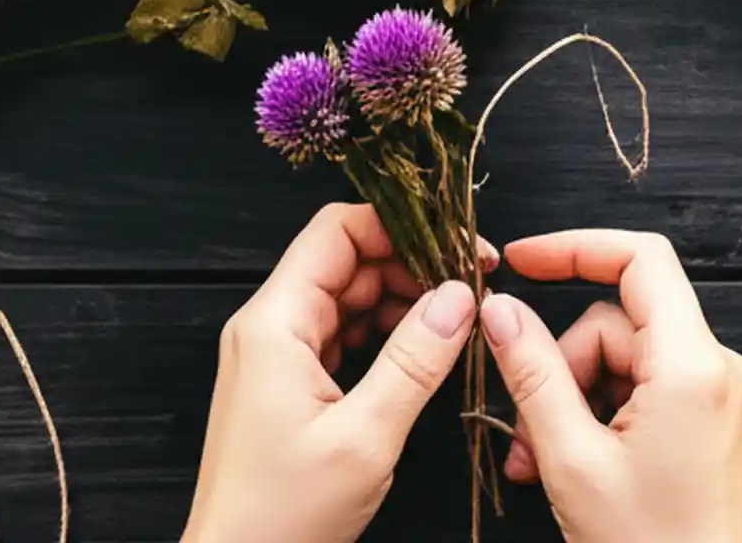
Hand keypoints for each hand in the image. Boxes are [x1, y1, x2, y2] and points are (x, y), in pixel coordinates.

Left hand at [182, 203, 491, 542]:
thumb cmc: (280, 517)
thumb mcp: (364, 437)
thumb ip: (414, 361)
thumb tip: (459, 296)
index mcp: (274, 325)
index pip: (337, 231)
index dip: (403, 227)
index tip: (459, 245)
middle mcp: (269, 329)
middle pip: (347, 261)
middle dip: (413, 265)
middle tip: (473, 288)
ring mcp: (276, 357)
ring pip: (349, 299)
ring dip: (403, 302)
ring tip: (457, 322)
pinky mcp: (288, 385)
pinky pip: (343, 336)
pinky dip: (385, 337)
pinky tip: (423, 352)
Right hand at [479, 230, 741, 542]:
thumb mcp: (571, 459)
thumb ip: (532, 373)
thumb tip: (501, 311)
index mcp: (694, 368)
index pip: (639, 260)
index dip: (574, 248)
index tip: (522, 260)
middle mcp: (715, 371)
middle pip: (614, 321)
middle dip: (560, 365)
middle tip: (528, 429)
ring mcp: (712, 395)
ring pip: (618, 359)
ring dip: (569, 400)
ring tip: (542, 461)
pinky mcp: (703, 419)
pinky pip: (636, 389)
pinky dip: (594, 416)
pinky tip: (565, 462)